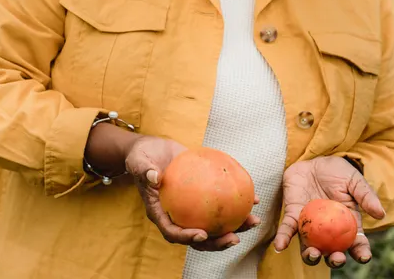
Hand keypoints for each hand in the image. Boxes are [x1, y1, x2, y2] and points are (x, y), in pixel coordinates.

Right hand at [125, 137, 260, 251]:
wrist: (151, 150)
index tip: (202, 235)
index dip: (187, 238)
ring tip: (253, 221)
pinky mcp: (202, 197)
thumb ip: (145, 170)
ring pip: (214, 223)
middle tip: (235, 238)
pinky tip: (254, 198)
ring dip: (235, 226)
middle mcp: (177, 215)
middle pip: (198, 236)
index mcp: (160, 213)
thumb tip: (154, 177)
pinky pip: (220, 202)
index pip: (173, 232)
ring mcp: (191, 208)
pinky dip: (236, 201)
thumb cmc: (142, 158)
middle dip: (217, 242)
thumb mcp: (139, 161)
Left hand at [273, 156, 384, 268]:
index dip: (361, 253)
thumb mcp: (354, 181)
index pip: (357, 243)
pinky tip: (279, 246)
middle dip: (334, 260)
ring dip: (310, 256)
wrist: (314, 160)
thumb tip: (380, 213)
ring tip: (312, 254)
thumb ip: (366, 195)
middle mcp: (329, 231)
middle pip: (332, 252)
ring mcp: (310, 226)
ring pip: (310, 247)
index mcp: (348, 224)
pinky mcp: (293, 216)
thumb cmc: (337, 172)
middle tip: (336, 257)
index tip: (364, 256)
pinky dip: (283, 239)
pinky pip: (288, 230)